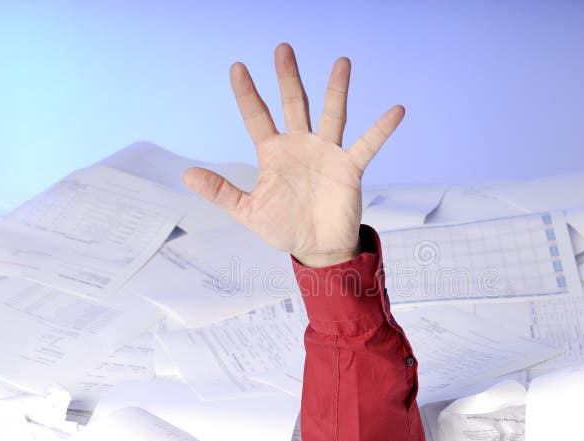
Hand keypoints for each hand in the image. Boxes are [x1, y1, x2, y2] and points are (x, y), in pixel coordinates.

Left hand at [183, 43, 404, 267]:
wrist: (317, 249)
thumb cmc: (284, 228)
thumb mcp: (248, 211)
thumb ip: (221, 191)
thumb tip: (187, 174)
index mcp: (273, 154)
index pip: (257, 117)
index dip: (247, 93)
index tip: (237, 67)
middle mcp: (300, 146)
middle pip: (293, 103)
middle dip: (288, 77)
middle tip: (283, 48)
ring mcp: (326, 153)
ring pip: (331, 114)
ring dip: (336, 89)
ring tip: (342, 62)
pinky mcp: (349, 168)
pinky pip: (367, 145)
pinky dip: (381, 129)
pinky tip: (396, 111)